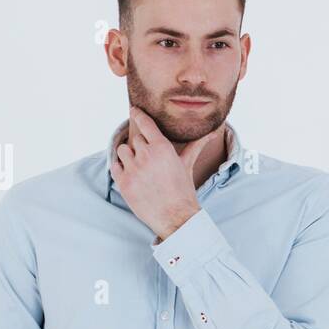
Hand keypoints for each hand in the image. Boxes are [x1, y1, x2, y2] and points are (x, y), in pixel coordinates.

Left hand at [112, 105, 226, 241]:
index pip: (145, 123)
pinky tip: (132, 175)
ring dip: (128, 155)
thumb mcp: (187, 165)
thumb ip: (195, 146)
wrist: (176, 217)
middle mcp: (145, 155)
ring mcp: (133, 169)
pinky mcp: (123, 183)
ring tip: (139, 166)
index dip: (138, 115)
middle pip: (135, 138)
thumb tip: (213, 133)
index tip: (134, 110)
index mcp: (162, 148)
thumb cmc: (183, 191)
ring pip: (122, 150)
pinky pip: (115, 166)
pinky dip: (121, 168)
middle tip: (147, 156)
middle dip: (140, 144)